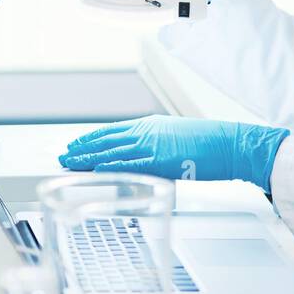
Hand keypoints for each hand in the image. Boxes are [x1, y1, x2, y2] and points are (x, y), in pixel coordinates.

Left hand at [58, 115, 289, 191]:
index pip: (113, 130)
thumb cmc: (210, 143)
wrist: (229, 144)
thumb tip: (145, 154)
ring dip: (86, 157)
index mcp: (151, 124)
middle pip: (106, 139)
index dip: (91, 137)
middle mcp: (147, 131)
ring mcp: (151, 144)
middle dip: (82, 147)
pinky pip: (126, 164)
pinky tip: (93, 169)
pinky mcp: (158, 159)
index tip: (76, 142)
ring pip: (110, 150)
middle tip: (63, 153)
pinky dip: (107, 165)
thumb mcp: (178, 136)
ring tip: (68, 162)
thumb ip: (157, 143)